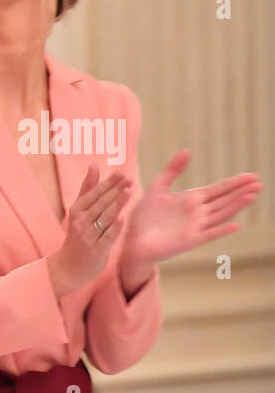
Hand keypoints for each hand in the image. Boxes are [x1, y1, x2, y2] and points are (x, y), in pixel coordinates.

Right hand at [46, 164, 129, 297]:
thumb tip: (94, 164)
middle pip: (101, 203)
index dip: (108, 183)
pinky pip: (107, 237)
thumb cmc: (77, 236)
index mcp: (76, 210)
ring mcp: (88, 236)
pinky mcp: (96, 250)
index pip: (95, 193)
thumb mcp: (79, 211)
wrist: (69, 267)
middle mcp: (80, 221)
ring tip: (128, 191)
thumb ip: (87, 188)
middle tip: (128, 178)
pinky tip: (122, 218)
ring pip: (104, 217)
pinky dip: (114, 228)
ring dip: (116, 204)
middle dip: (114, 190)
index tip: (121, 172)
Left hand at [121, 149, 261, 289]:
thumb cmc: (145, 217)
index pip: (217, 189)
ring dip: (236, 206)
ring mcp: (195, 227)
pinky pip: (208, 235)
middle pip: (224, 200)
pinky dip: (222, 230)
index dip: (234, 183)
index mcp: (191, 200)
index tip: (251, 176)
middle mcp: (197, 213)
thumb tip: (186, 151)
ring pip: (220, 214)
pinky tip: (236, 225)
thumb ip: (172, 170)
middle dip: (240, 192)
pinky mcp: (189, 241)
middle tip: (259, 183)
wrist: (133, 240)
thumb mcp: (157, 188)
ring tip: (252, 196)